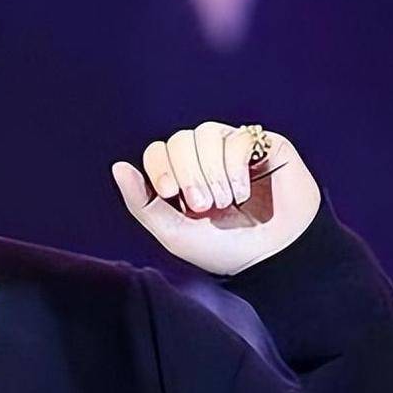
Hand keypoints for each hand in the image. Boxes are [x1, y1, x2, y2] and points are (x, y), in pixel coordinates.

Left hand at [110, 121, 321, 275]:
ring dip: (211, 169)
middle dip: (188, 173)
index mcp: (181, 177)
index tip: (170, 194)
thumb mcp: (173, 233)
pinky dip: (235, 165)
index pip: (158, 151)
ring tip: (225, 201)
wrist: (274, 259)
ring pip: (205, 133)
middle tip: (204, 205)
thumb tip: (118, 166)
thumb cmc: (223, 250)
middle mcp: (205, 159)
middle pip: (179, 140)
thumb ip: (141, 202)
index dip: (160, 166)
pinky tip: (244, 192)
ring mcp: (234, 150)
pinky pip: (238, 136)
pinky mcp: (264, 146)